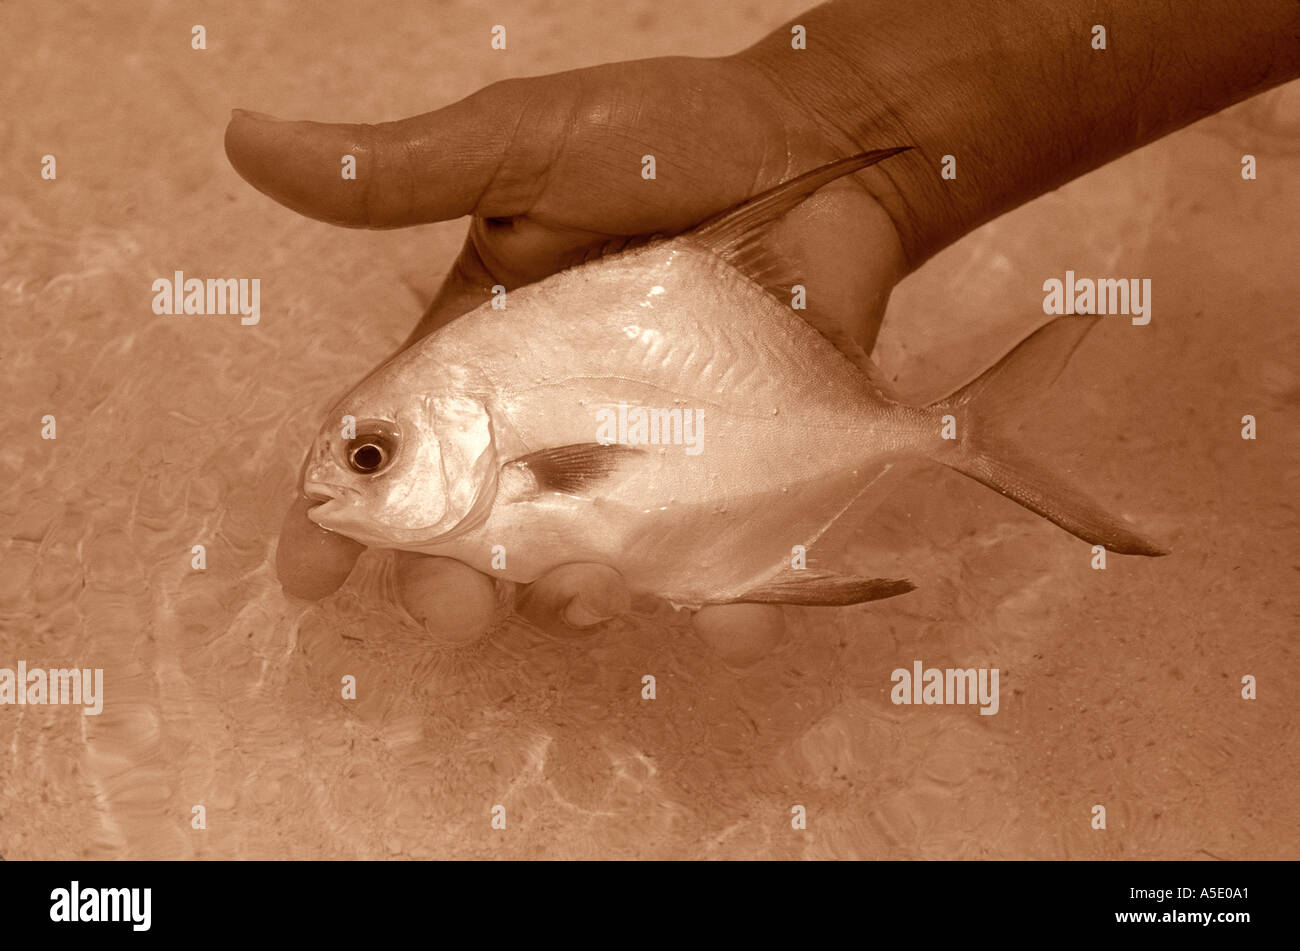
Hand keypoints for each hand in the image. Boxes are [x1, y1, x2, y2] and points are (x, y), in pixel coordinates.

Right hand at [226, 54, 909, 658]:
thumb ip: (406, 173)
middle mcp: (556, 429)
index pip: (393, 451)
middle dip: (450, 589)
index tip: (309, 575)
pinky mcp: (740, 476)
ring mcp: (648, 461)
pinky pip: (729, 567)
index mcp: (485, 361)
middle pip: (480, 537)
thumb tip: (248, 139)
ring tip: (584, 588)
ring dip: (574, 605)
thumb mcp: (525, 146)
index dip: (340, 518)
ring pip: (591, 568)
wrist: (822, 145)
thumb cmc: (667, 137)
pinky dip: (730, 610)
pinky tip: (730, 620)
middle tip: (455, 606)